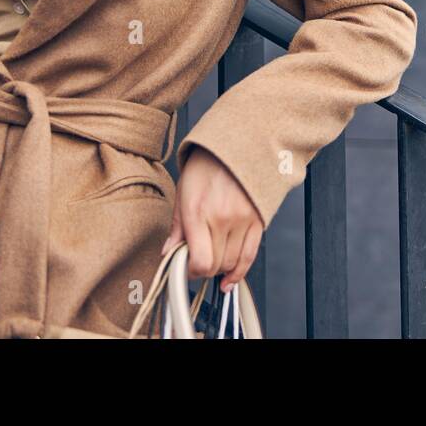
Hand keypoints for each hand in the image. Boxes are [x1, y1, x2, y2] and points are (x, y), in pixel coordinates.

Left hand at [161, 145, 263, 293]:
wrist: (236, 146)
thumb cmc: (207, 166)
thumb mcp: (183, 193)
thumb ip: (177, 227)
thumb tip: (168, 254)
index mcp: (198, 211)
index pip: (199, 262)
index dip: (191, 272)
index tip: (186, 267)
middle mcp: (221, 218)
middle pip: (215, 265)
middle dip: (204, 269)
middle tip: (197, 260)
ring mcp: (242, 221)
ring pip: (232, 263)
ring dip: (220, 269)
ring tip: (213, 259)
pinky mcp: (258, 221)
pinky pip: (250, 256)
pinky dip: (239, 272)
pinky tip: (230, 278)